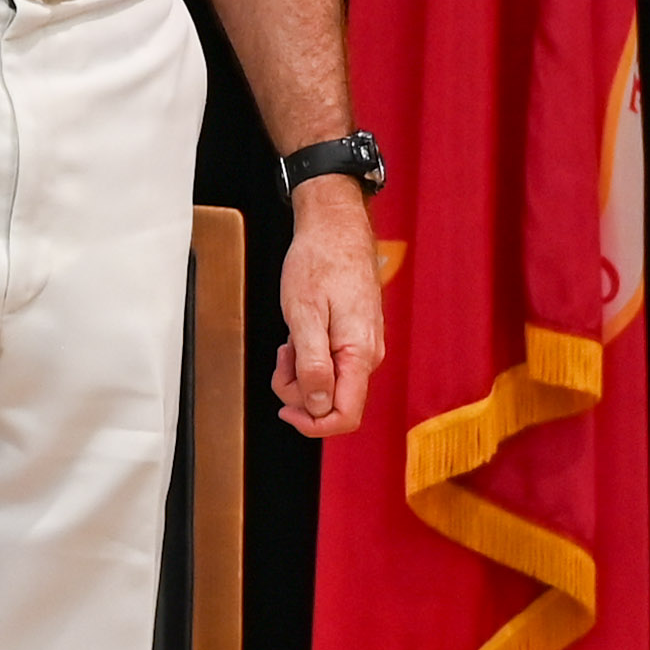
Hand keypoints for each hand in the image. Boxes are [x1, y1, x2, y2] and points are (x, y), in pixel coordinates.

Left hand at [271, 175, 383, 438]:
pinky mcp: (355, 337)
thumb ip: (313, 364)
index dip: (312, 424)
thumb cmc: (319, 262)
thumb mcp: (305, 315)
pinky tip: (299, 334)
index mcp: (359, 355)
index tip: (284, 408)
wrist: (336, 226)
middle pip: (333, 402)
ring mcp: (363, 346)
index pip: (345, 417)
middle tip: (281, 358)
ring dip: (301, 372)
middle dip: (299, 391)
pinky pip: (331, 364)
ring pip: (329, 383)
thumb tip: (316, 406)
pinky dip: (308, 357)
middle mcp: (368, 356)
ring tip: (289, 340)